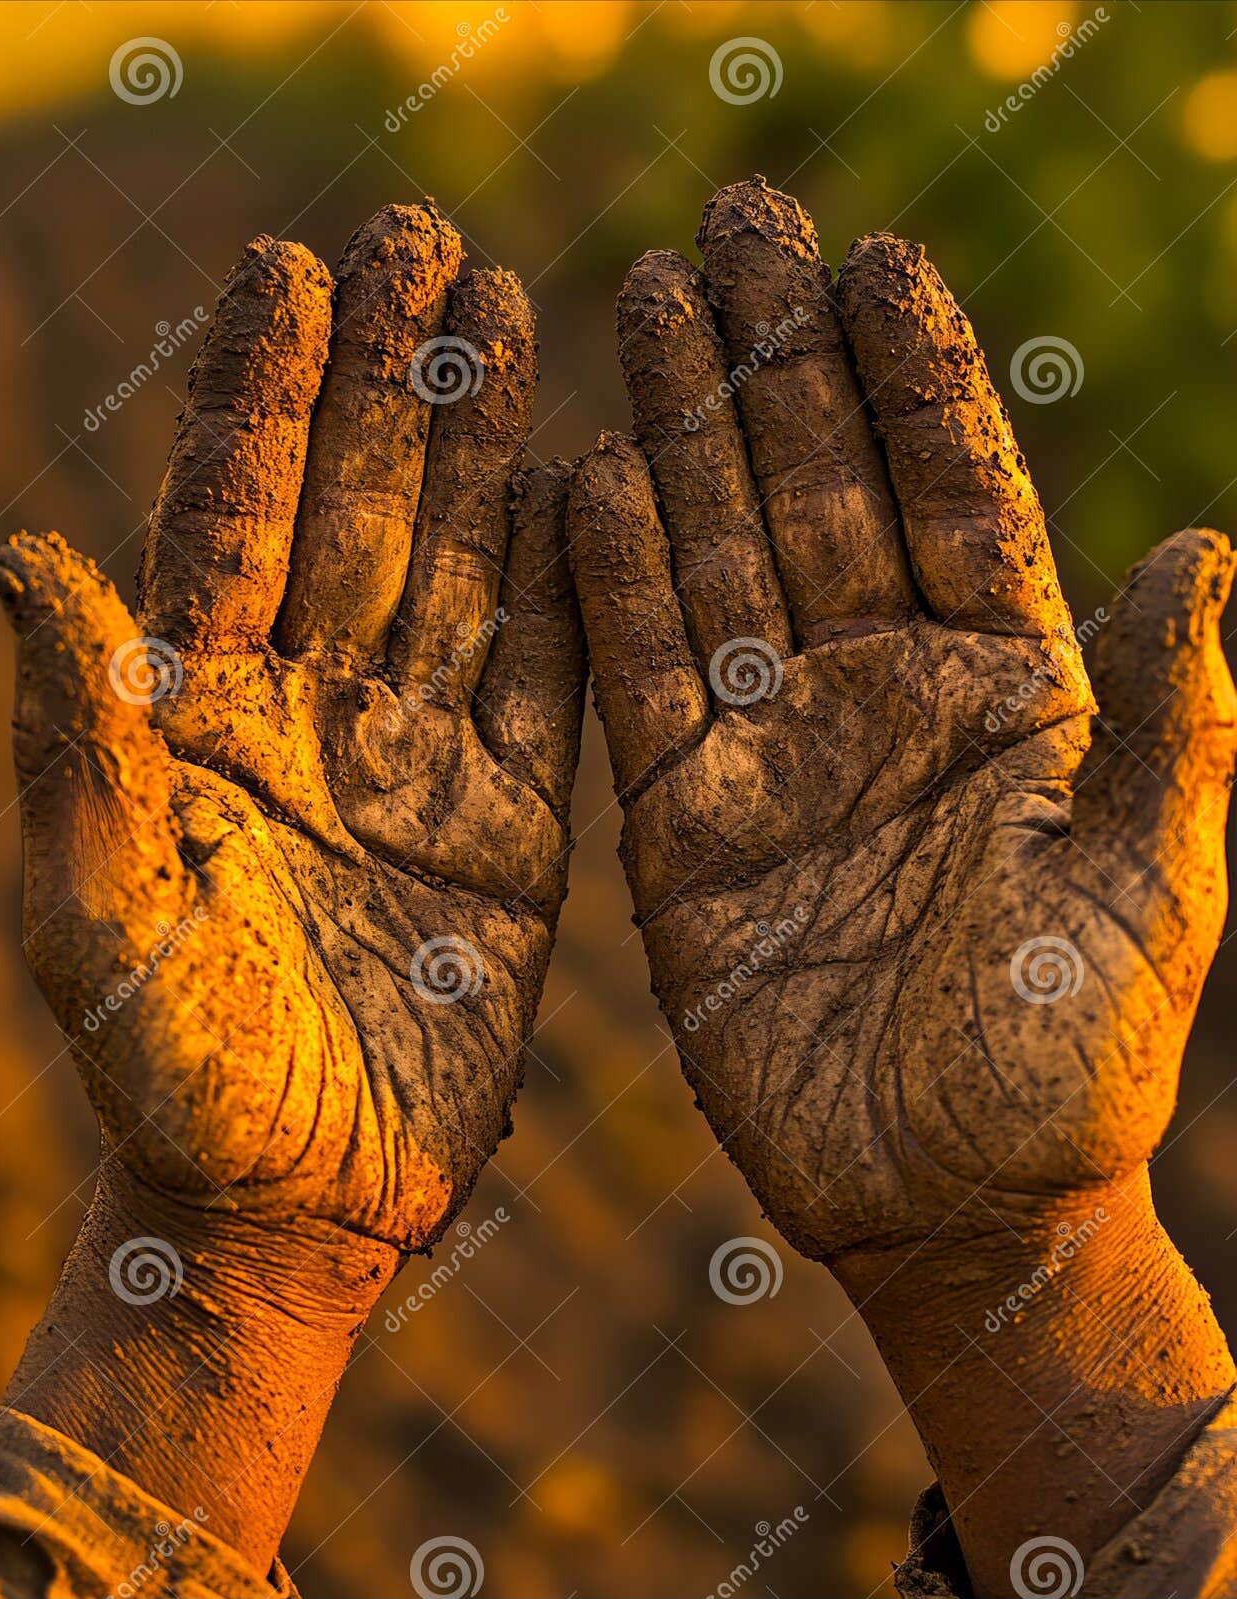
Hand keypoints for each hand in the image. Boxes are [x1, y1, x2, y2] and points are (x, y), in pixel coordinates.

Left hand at [0, 204, 580, 1568]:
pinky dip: (578, 594)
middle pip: (360, 513)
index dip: (262, 399)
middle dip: (387, 377)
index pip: (235, 524)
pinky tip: (594, 490)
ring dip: (485, 450)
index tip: (289, 269)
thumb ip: (80, 741)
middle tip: (424, 235)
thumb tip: (26, 549)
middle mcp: (316, 719)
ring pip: (461, 574)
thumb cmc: (174, 1083)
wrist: (295, 1210)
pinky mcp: (510, 833)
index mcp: (203, 721)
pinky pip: (555, 690)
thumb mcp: (98, 917)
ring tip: (509, 314)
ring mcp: (421, 766)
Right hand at [569, 178, 1234, 1590]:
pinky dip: (610, 585)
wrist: (948, 1208)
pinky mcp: (684, 830)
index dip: (918, 382)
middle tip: (737, 230)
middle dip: (780, 363)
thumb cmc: (1070, 1065)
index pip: (958, 500)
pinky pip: (636, 684)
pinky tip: (583, 481)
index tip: (878, 261)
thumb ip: (1168, 725)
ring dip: (684, 436)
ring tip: (646, 304)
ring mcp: (776, 756)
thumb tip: (1200, 549)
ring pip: (721, 560)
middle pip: (822, 495)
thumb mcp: (1150, 890)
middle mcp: (885, 701)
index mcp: (1010, 697)